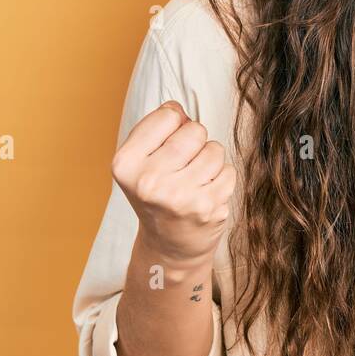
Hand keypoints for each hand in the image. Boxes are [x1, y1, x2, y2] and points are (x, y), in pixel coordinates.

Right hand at [111, 100, 235, 266]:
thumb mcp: (140, 161)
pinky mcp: (208, 208)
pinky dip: (221, 179)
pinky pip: (228, 170)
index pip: (168, 114)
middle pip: (195, 130)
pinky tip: (204, 194)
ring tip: (193, 180)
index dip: (173, 125)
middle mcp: (150, 182)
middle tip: (182, 165)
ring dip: (209, 160)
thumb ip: (156, 128)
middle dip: (194, 141)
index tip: (165, 145)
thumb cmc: (156, 194)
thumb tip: (179, 109)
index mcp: (126, 163)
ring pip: (215, 149)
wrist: (168, 246)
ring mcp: (180, 197)